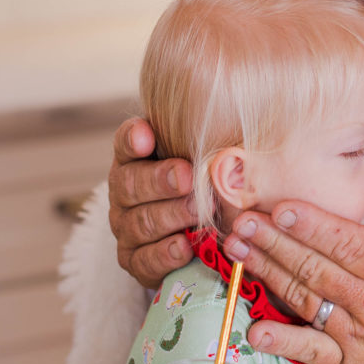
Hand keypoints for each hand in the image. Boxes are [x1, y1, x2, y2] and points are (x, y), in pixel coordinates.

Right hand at [108, 117, 194, 286]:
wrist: (194, 233)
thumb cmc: (204, 183)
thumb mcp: (205, 156)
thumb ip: (210, 137)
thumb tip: (240, 102)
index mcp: (135, 159)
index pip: (126, 142)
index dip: (134, 138)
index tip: (147, 134)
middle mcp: (124, 192)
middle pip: (131, 184)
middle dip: (161, 180)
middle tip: (190, 178)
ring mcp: (126, 228)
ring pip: (141, 222)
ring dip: (171, 216)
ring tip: (197, 211)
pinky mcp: (135, 261)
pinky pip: (145, 259)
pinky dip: (165, 254)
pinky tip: (184, 246)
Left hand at [223, 148, 363, 363]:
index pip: (352, 245)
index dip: (315, 227)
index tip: (282, 207)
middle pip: (320, 270)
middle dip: (277, 243)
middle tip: (243, 220)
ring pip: (308, 301)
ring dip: (268, 275)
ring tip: (236, 250)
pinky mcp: (352, 361)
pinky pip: (312, 352)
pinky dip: (283, 343)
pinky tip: (255, 330)